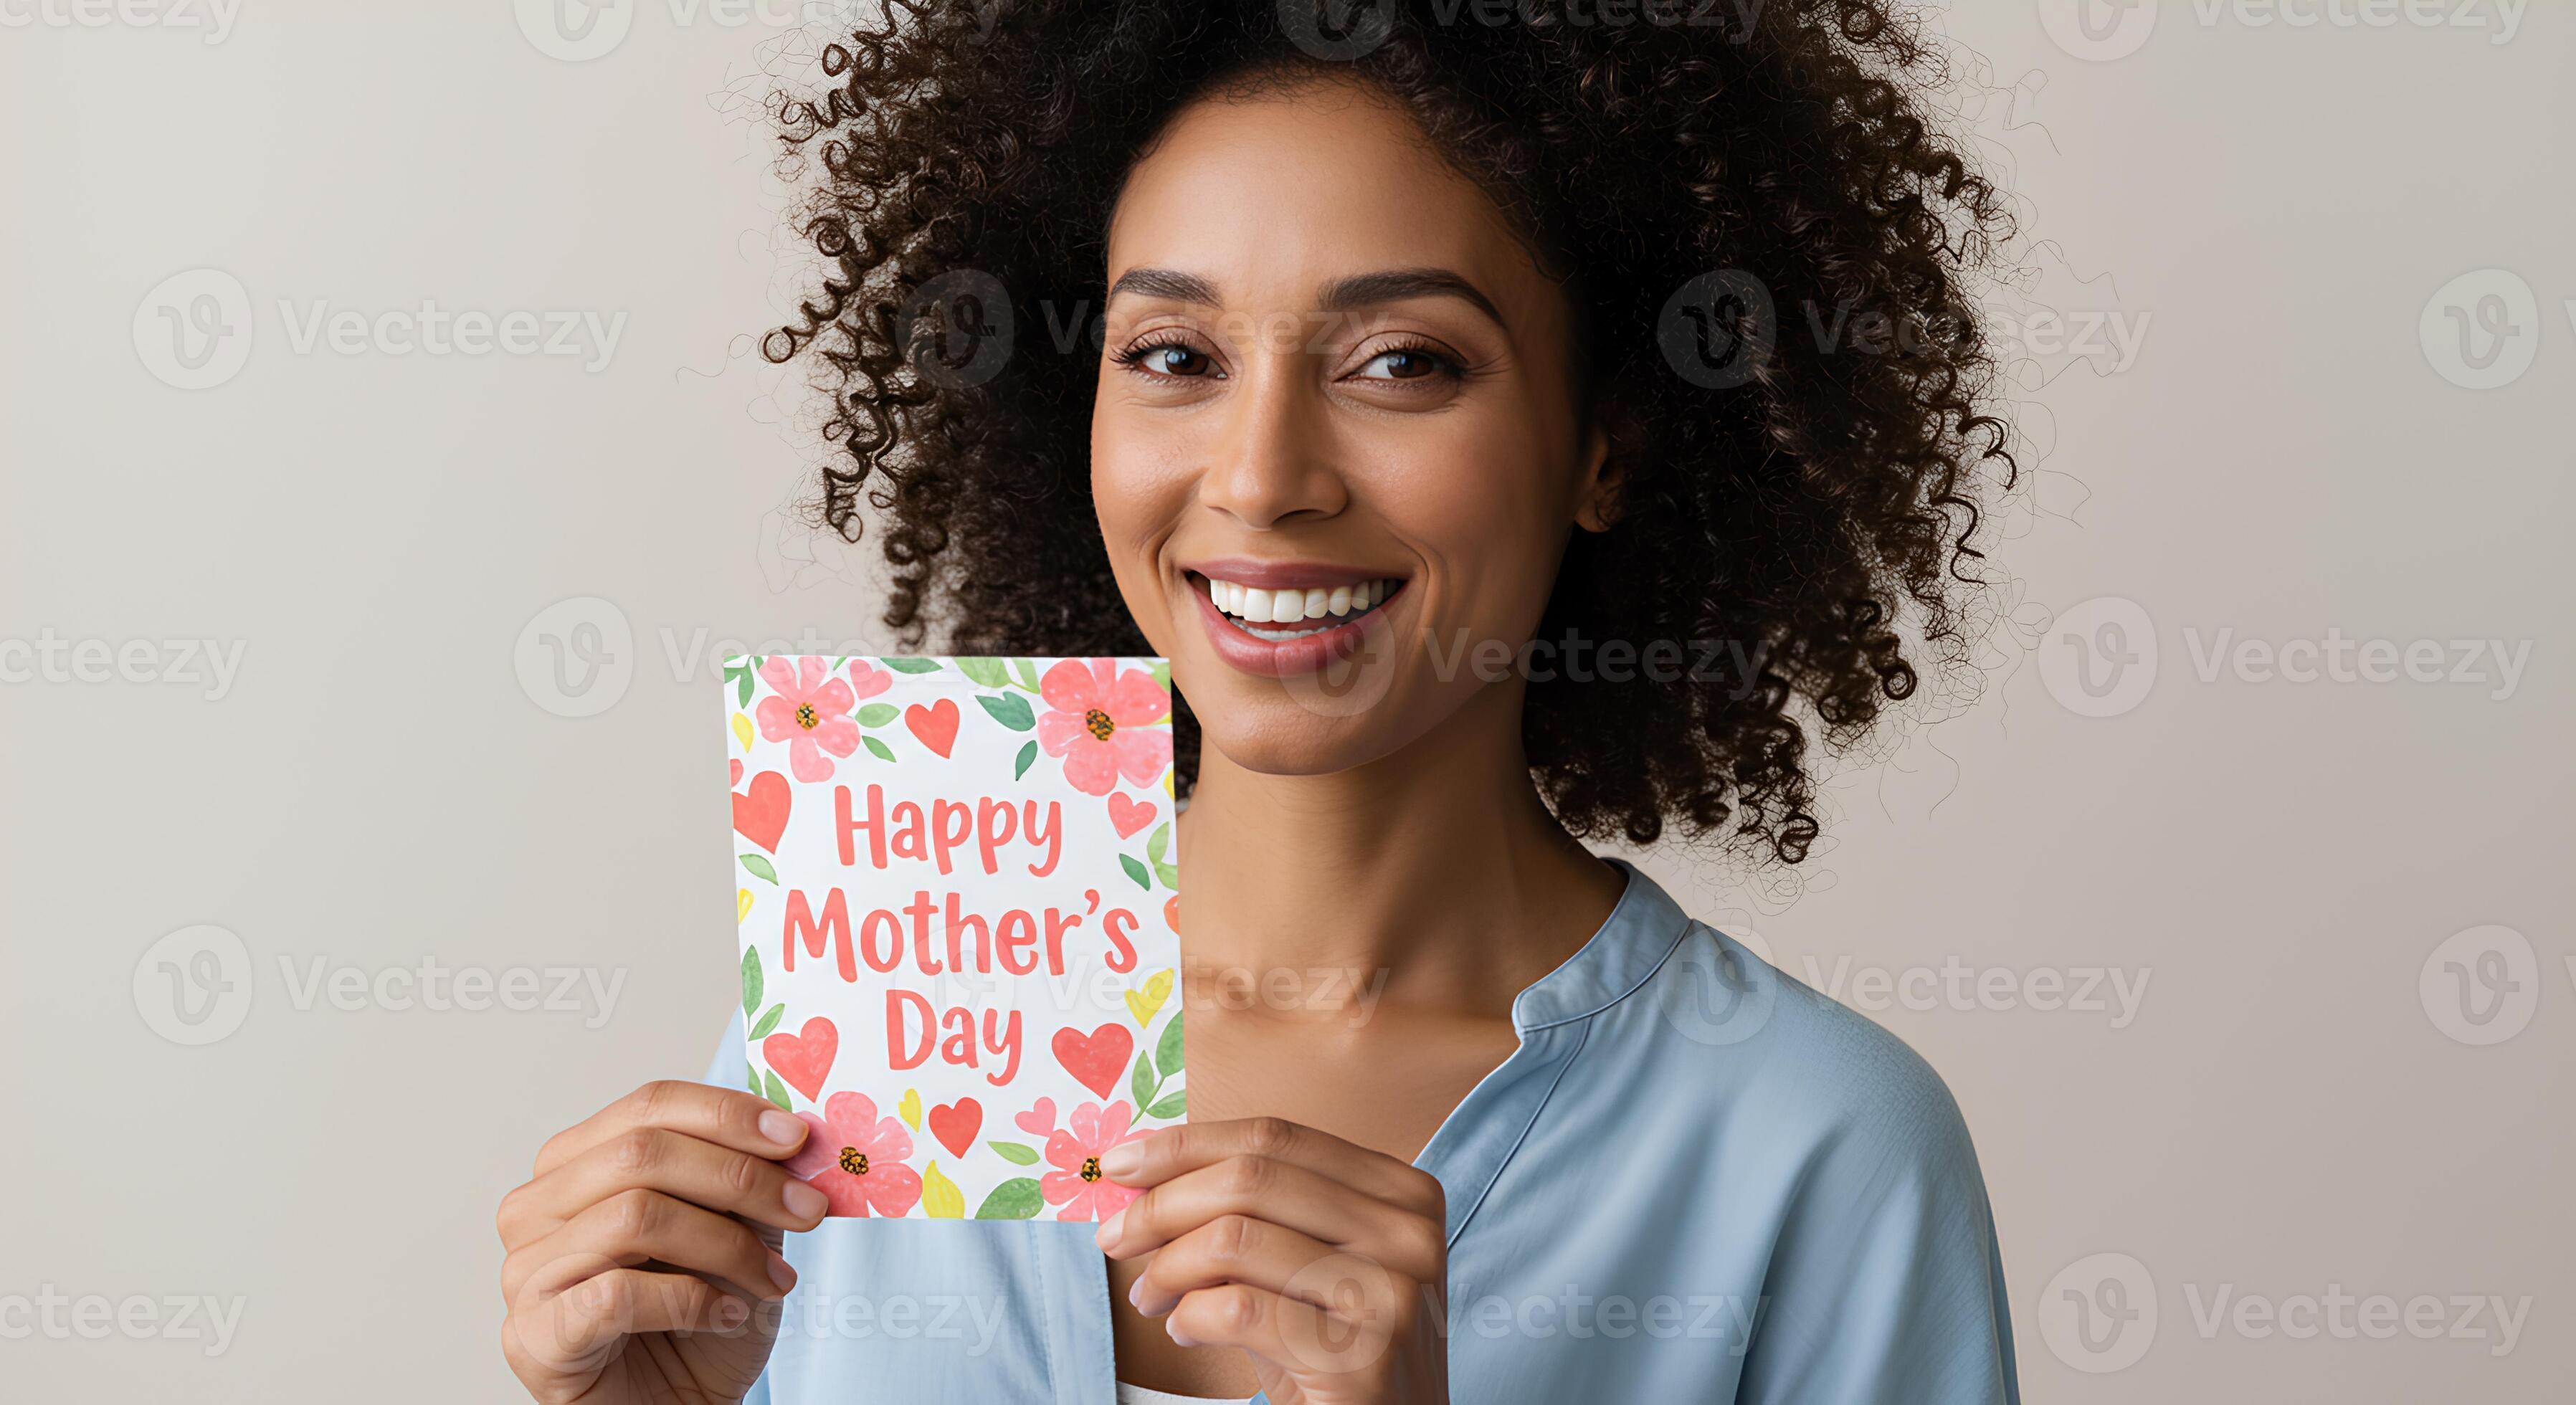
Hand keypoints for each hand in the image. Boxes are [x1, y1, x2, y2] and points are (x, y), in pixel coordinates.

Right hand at [497, 1080, 830, 1403]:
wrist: (677, 1404)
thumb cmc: (699, 1314)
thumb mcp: (735, 1227)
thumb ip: (749, 1174)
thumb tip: (796, 1129)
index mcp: (576, 1161)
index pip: (649, 1105)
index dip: (727, 1114)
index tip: (797, 1136)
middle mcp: (536, 1206)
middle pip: (641, 1154)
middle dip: (740, 1178)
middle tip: (808, 1210)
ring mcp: (525, 1270)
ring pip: (634, 1217)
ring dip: (727, 1246)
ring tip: (775, 1279)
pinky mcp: (532, 1334)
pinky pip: (615, 1295)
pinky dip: (689, 1301)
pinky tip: (726, 1316)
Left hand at [1097, 1118, 1449, 1404]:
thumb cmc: (1335, 1353)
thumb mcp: (1306, 1267)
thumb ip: (1253, 1213)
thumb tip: (1142, 1173)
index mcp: (1402, 1192)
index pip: (1276, 1136)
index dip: (1187, 1145)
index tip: (1122, 1164)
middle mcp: (1407, 1233)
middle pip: (1251, 1178)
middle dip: (1162, 1204)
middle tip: (1114, 1236)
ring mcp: (1391, 1294)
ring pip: (1236, 1238)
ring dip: (1169, 1268)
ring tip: (1150, 1296)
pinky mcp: (1361, 1358)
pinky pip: (1238, 1310)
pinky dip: (1191, 1317)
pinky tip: (1184, 1331)